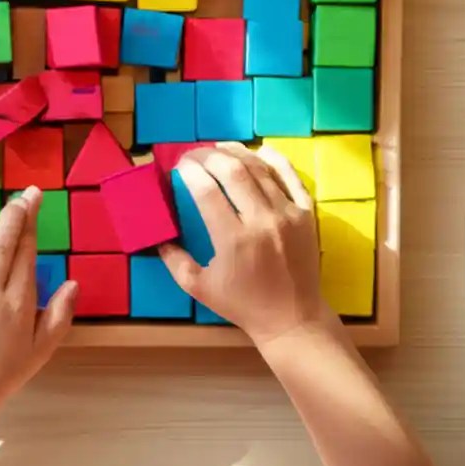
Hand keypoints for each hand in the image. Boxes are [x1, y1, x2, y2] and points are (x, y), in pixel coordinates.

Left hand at [0, 187, 77, 416]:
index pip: (27, 251)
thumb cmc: (3, 371)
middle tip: (25, 195)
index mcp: (18, 303)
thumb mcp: (41, 350)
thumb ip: (60, 316)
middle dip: (15, 212)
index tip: (35, 200)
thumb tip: (73, 283)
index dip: (32, 222)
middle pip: (4, 240)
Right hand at [158, 143, 332, 345]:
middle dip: (207, 155)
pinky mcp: (306, 213)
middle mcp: (261, 221)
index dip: (190, 171)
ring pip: (259, 169)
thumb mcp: (199, 288)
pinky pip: (290, 176)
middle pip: (232, 171)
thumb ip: (174, 259)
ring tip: (218, 148)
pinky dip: (273, 159)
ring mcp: (288, 214)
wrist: (291, 318)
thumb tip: (158, 233)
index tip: (179, 165)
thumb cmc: (243, 304)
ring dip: (235, 152)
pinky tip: (257, 151)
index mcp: (233, 239)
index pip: (206, 191)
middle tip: (193, 154)